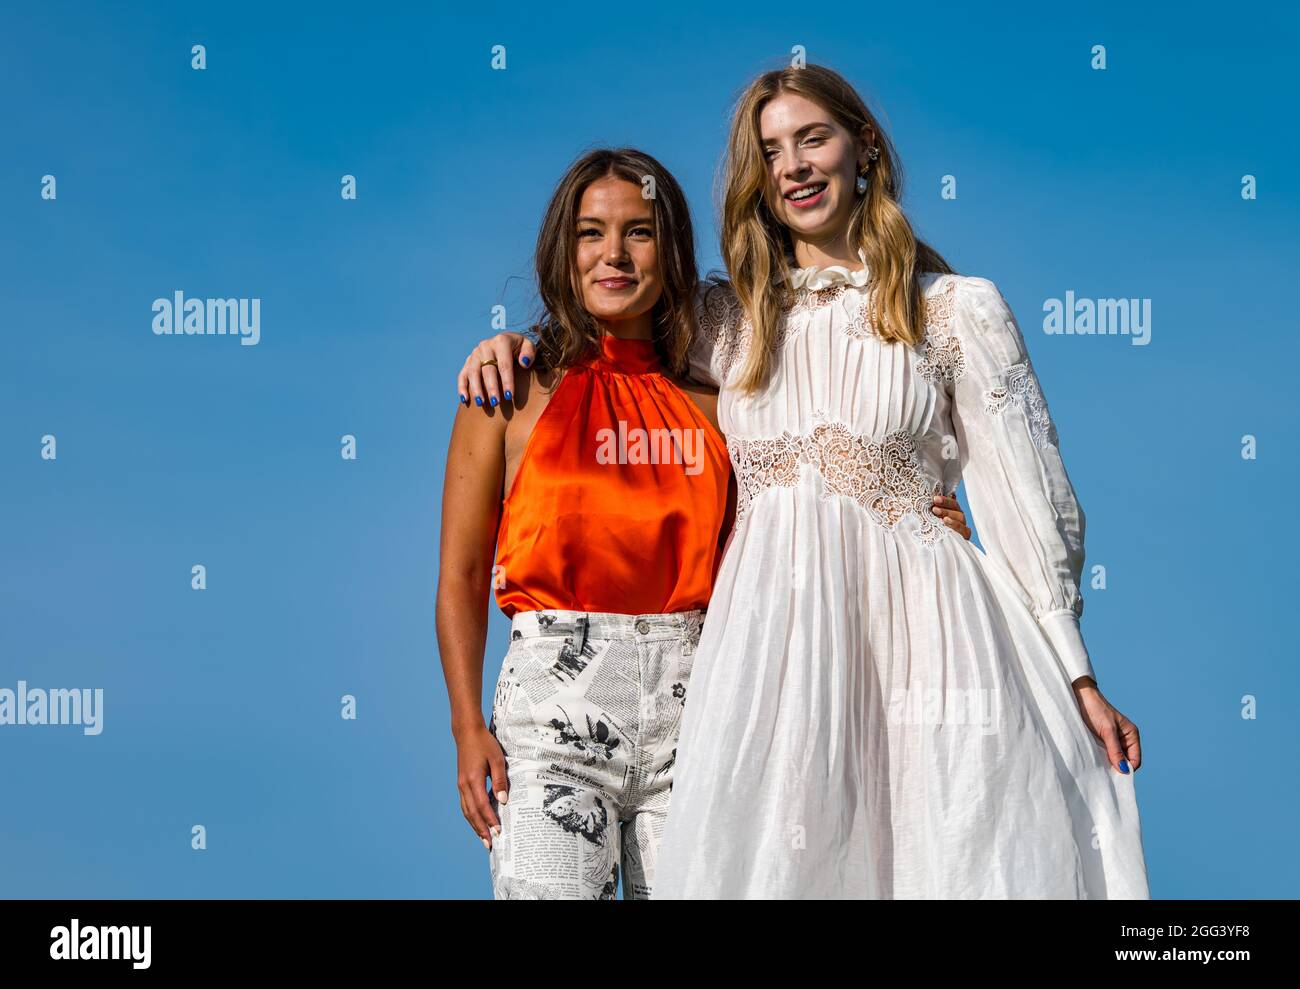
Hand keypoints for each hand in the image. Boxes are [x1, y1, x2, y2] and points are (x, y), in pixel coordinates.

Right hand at [455, 723, 509, 848]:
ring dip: (475, 826)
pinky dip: (471, 816)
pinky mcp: (461, 783)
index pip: (482, 806)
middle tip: (490, 844)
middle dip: (481, 829)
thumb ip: (500, 780)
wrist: (467, 732)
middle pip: (472, 813)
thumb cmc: (484, 743)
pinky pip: (465, 804)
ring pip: (466, 811)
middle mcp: (464, 785)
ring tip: (483, 839)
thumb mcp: (497, 759)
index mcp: (473, 780)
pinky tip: (477, 822)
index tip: (498, 831)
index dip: (490, 820)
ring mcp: (461, 785)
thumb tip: (503, 800)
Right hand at [458, 332, 535, 408]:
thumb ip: (529, 353)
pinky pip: (462, 375)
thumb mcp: (529, 346)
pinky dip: (462, 387)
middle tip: (495, 403)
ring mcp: (475, 353)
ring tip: (481, 403)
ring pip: (473, 373)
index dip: (507, 381)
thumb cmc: (520, 349)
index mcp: (502, 341)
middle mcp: (486, 346)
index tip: (509, 396)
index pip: (504, 365)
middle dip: (491, 387)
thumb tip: (524, 363)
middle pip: (487, 370)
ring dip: (476, 389)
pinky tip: (465, 399)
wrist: (507, 343)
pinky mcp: (468, 361)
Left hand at [931, 494, 970, 539]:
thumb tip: (929, 499)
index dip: (945, 500)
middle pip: (956, 508)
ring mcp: (962, 527)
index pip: (952, 502)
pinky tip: (946, 522)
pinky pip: (964, 530)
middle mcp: (958, 518)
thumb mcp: (928, 521)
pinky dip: (955, 525)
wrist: (932, 551)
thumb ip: (931, 510)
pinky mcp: (964, 537)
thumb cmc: (929, 533)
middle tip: (934, 508)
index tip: (934, 499)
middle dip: (945, 506)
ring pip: (960, 518)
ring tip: (937, 513)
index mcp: (951, 512)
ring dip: (949, 514)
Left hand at [1071, 679, 1140, 774]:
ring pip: (1115, 758)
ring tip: (1099, 767)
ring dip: (1108, 763)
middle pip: (1125, 761)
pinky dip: (1102, 758)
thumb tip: (1124, 770)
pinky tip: (1095, 761)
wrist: (1080, 696)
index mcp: (1132, 735)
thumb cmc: (1096, 710)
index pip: (1135, 760)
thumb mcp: (1107, 731)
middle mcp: (1125, 738)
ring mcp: (1113, 740)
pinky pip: (1105, 754)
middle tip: (1105, 773)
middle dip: (1117, 767)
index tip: (1115, 775)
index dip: (1127, 769)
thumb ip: (1115, 750)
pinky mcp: (1102, 740)